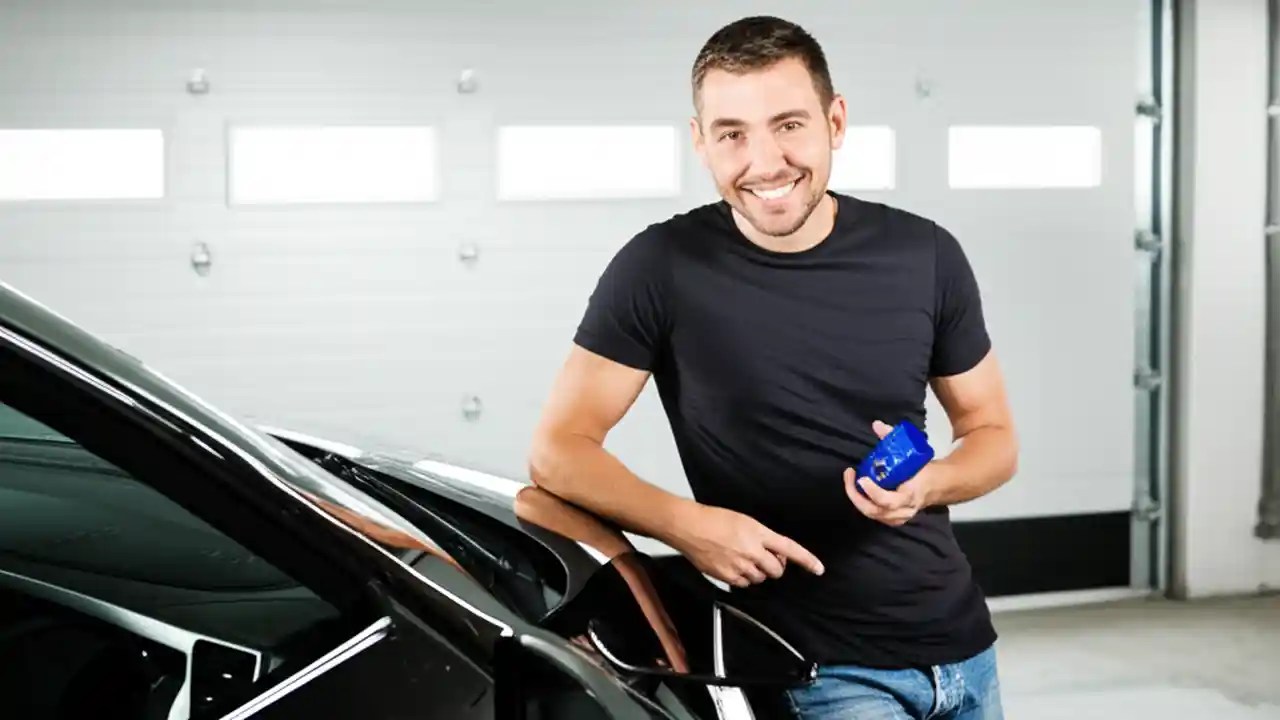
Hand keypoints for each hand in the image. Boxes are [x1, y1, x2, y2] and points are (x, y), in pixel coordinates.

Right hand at [670, 504, 823, 587]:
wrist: (690, 527)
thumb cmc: (715, 519)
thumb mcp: (745, 521)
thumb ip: (762, 537)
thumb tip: (773, 553)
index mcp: (759, 533)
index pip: (789, 549)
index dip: (806, 560)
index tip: (819, 569)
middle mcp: (752, 551)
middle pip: (776, 570)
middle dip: (774, 567)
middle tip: (764, 558)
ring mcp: (740, 566)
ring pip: (760, 579)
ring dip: (757, 572)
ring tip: (741, 558)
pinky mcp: (727, 576)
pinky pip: (744, 584)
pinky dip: (742, 578)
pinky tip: (732, 565)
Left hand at [844, 420, 934, 526]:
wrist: (936, 485)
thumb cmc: (922, 470)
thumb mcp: (912, 453)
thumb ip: (893, 439)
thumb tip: (876, 425)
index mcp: (911, 495)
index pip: (888, 501)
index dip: (873, 492)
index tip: (861, 479)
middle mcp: (904, 510)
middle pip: (875, 511)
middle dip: (856, 496)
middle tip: (849, 476)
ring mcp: (898, 517)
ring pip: (872, 514)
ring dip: (857, 498)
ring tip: (851, 480)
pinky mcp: (893, 519)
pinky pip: (874, 514)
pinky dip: (863, 503)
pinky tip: (857, 489)